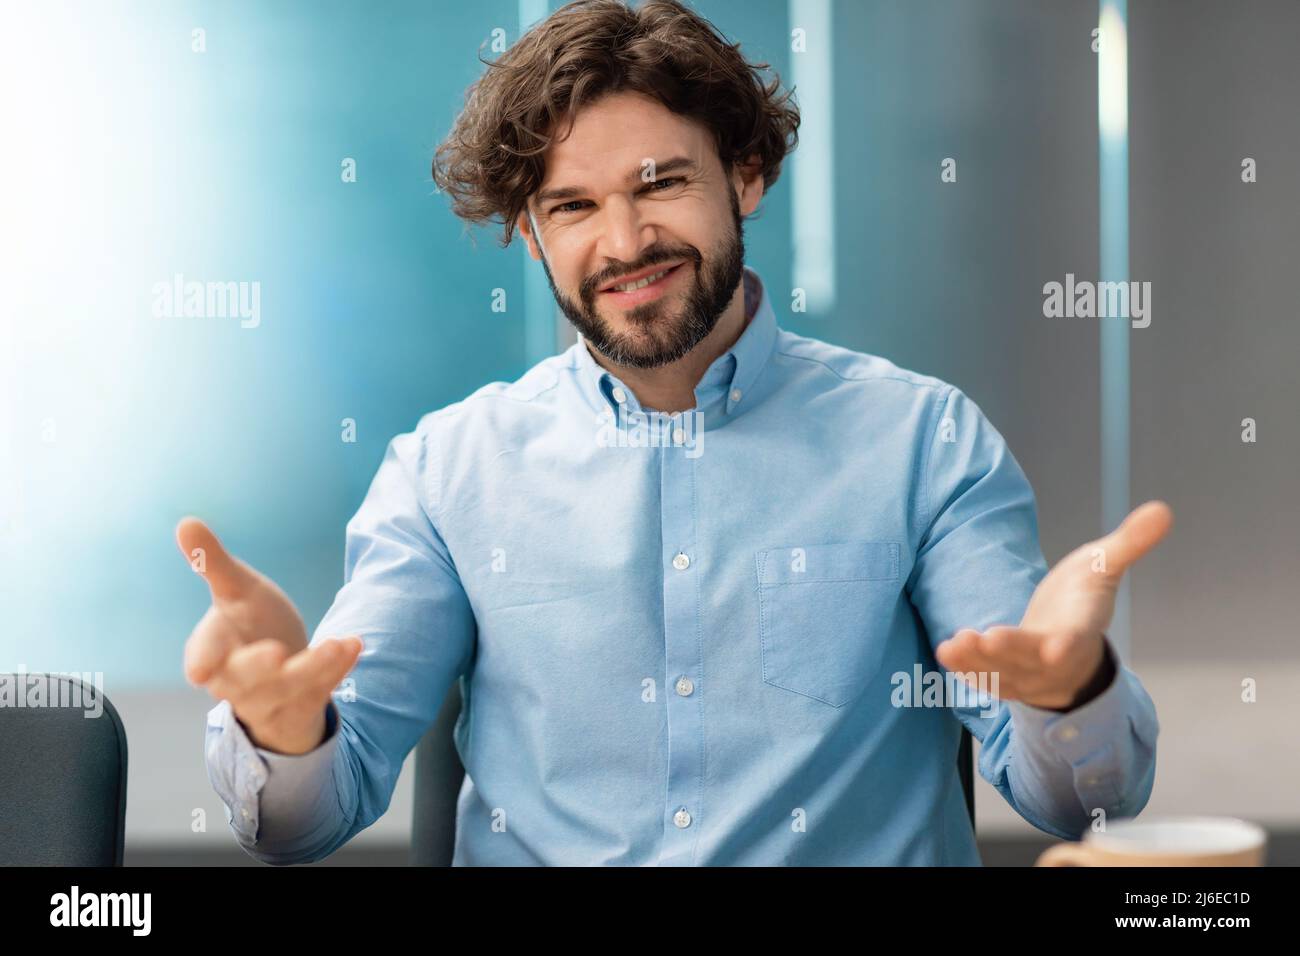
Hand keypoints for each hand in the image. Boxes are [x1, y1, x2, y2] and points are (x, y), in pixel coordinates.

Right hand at [175, 516, 362, 753]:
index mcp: (214, 653)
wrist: (282, 668)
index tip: (200, 671)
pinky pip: (324, 687)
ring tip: (336, 645)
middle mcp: (240, 681)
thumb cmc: (248, 623)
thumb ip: (212, 563)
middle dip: (259, 667)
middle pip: (246, 679)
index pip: (203, 661)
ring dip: (314, 666)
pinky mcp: (306, 701)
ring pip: (291, 687)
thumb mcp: (235, 591)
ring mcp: (275, 696)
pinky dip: (339, 667)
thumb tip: (186, 522)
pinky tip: (354, 643)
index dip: (202, 663)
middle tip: (276, 653)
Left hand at [935, 500, 1172, 709]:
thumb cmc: (1082, 601)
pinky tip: (946, 651)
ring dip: (979, 662)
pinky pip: (983, 679)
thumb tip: (1164, 509)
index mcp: (1080, 631)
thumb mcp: (1103, 568)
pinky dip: (965, 669)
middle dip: (1011, 651)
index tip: (1058, 648)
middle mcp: (1053, 660)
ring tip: (955, 645)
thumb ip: (1128, 543)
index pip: (1076, 641)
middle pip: (1032, 660)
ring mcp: (1026, 674)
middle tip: (989, 637)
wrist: (1064, 644)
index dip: (1067, 645)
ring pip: (1002, 674)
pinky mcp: (1003, 678)